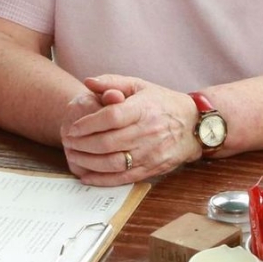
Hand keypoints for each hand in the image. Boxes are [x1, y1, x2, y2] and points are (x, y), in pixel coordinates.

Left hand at [58, 75, 198, 185]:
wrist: (194, 125)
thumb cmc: (163, 103)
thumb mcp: (140, 86)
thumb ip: (112, 82)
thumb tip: (88, 82)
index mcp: (143, 109)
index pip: (111, 117)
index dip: (88, 124)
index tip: (72, 128)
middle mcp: (148, 132)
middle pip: (108, 142)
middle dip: (82, 144)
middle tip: (68, 143)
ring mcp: (150, 153)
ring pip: (113, 163)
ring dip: (88, 163)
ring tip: (73, 157)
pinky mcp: (152, 169)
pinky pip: (122, 178)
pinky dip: (101, 180)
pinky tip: (87, 175)